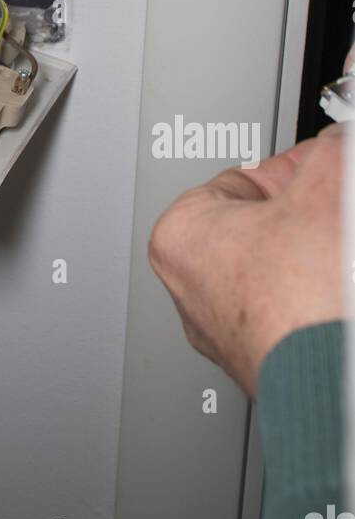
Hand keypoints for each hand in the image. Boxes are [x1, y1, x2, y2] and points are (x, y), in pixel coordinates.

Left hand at [148, 123, 348, 396]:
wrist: (343, 377)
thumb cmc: (308, 297)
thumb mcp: (327, 186)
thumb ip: (330, 152)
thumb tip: (338, 142)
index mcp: (180, 236)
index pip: (244, 177)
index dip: (297, 166)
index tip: (324, 161)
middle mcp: (192, 291)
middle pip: (265, 224)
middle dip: (313, 208)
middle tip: (339, 197)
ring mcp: (231, 334)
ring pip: (284, 269)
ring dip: (322, 249)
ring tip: (341, 240)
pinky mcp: (270, 363)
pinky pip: (295, 308)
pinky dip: (322, 291)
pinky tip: (340, 284)